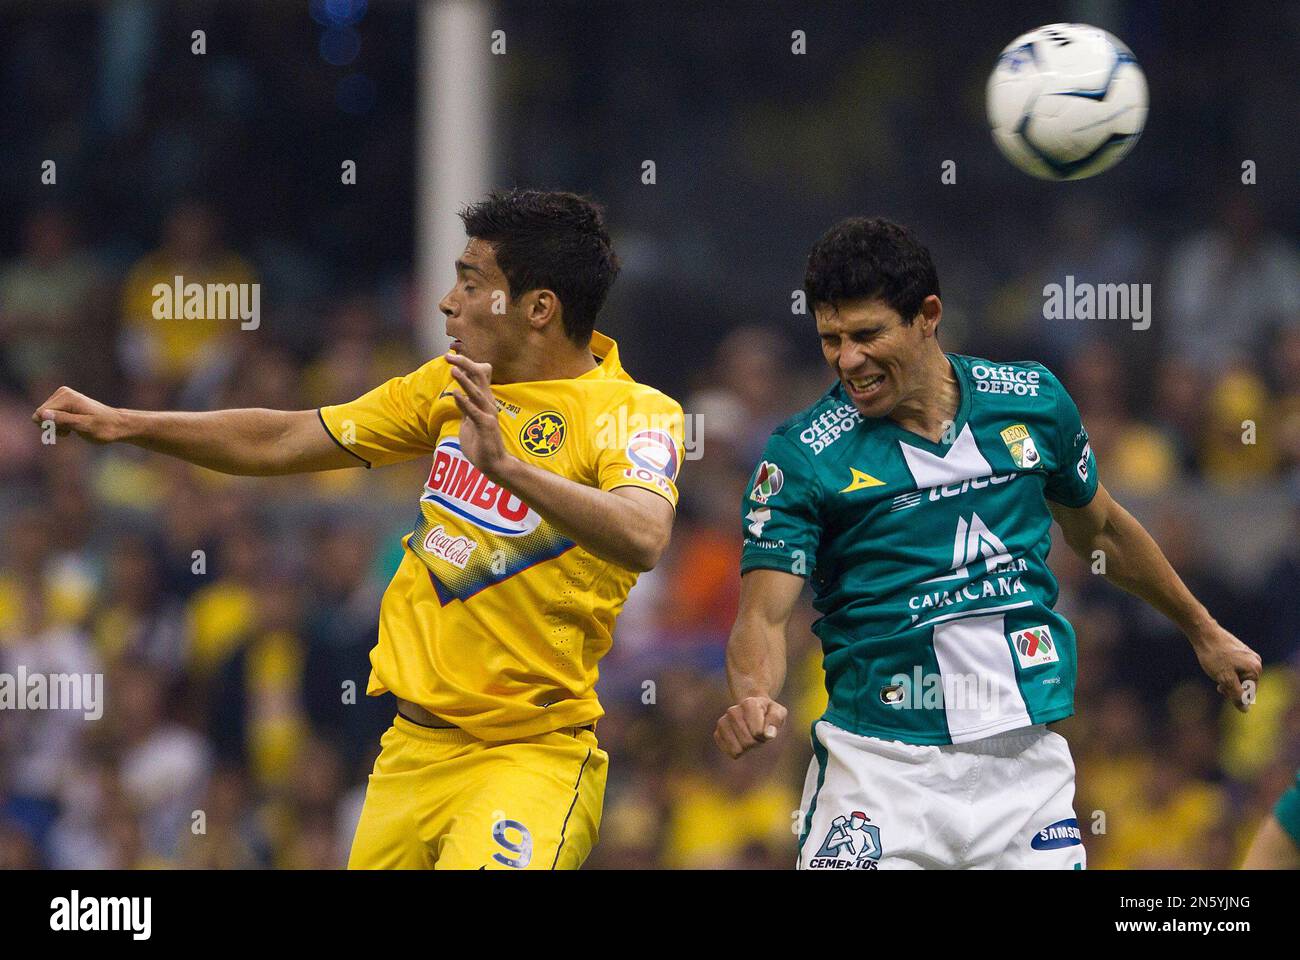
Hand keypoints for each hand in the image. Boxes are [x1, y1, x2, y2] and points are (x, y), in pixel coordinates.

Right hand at [31, 386, 126, 443]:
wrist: (118, 425)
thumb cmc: (104, 428)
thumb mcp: (84, 426)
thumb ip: (63, 420)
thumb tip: (42, 414)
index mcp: (66, 397)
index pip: (39, 414)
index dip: (50, 426)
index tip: (66, 431)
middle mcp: (62, 393)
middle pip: (39, 414)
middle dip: (52, 426)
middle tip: (71, 430)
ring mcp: (63, 396)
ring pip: (43, 416)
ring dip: (56, 427)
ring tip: (73, 429)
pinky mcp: (64, 403)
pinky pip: (49, 416)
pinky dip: (59, 425)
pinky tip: (72, 427)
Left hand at [445, 352, 510, 480]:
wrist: (493, 464)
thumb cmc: (481, 443)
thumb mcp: (470, 421)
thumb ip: (465, 408)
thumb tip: (458, 395)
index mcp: (484, 401)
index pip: (477, 376)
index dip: (466, 364)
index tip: (451, 354)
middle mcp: (488, 404)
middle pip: (479, 378)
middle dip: (464, 365)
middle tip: (449, 355)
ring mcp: (488, 414)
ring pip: (477, 393)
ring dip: (465, 381)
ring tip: (453, 369)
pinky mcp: (485, 426)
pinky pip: (474, 412)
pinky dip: (464, 402)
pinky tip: (456, 394)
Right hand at [714, 695, 787, 758]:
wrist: (753, 711)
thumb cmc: (768, 713)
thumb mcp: (779, 712)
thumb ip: (775, 720)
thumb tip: (768, 734)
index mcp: (749, 703)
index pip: (758, 732)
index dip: (765, 734)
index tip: (766, 727)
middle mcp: (733, 711)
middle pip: (748, 741)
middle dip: (757, 741)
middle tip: (758, 733)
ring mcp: (723, 722)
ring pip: (738, 749)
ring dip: (748, 747)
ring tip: (750, 735)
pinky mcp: (717, 733)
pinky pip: (730, 752)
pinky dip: (739, 751)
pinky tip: (741, 741)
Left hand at [1190, 622, 1261, 712]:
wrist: (1204, 633)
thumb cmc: (1214, 656)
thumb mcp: (1225, 679)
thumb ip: (1236, 695)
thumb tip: (1245, 710)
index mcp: (1255, 669)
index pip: (1248, 693)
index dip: (1233, 694)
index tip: (1219, 687)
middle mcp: (1256, 662)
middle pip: (1245, 685)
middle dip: (1231, 686)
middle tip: (1217, 682)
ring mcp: (1249, 656)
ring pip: (1239, 677)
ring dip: (1227, 679)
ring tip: (1216, 671)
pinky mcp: (1241, 652)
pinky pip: (1236, 668)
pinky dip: (1226, 671)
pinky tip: (1217, 664)